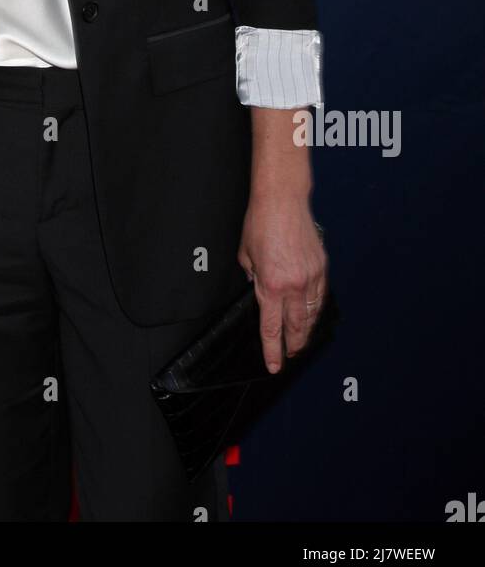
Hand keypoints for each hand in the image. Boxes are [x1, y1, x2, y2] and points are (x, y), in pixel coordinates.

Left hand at [237, 195, 327, 373]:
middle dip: (293, 346)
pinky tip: (312, 314)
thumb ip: (252, 275)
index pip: (271, 329)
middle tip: (291, 356)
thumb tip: (257, 286)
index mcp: (270, 286)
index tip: (274, 366)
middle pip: (296, 327)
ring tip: (301, 341)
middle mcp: (293, 286)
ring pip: (311, 315)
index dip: (273, 351)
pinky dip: (316, 309)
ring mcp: (310, 277)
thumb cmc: (261, 222)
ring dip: (306, 331)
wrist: (283, 200)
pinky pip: (320, 296)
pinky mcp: (321, 267)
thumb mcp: (245, 254)